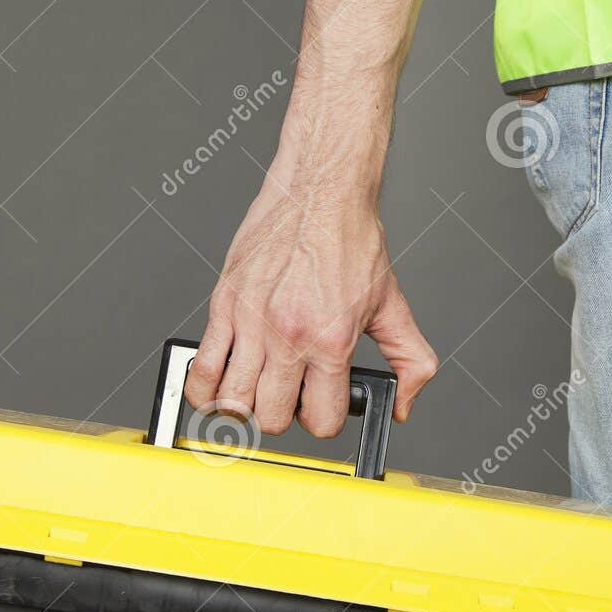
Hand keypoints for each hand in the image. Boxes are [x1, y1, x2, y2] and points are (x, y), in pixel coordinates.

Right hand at [184, 117, 437, 437]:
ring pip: (232, 402)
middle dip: (283, 415)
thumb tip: (403, 405)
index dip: (325, 419)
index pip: (322, 419)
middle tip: (289, 395)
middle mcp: (289, 335)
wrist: (321, 192)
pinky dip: (204, 389)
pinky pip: (201, 368)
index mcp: (331, 340)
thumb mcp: (393, 305)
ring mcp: (252, 322)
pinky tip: (219, 385)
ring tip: (256, 392)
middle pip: (272, 419)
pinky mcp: (225, 304)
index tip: (323, 404)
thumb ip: (410, 361)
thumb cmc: (350, 241)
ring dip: (244, 407)